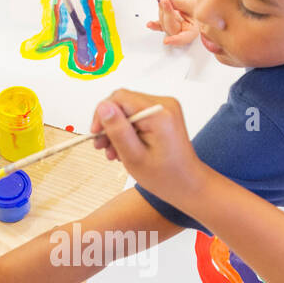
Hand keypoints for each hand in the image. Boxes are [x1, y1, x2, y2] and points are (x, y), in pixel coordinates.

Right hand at [91, 91, 208, 207]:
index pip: (119, 98)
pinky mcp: (163, 114)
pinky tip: (125, 147)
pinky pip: (137, 115)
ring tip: (113, 152)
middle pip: (123, 102)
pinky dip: (128, 130)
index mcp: (159, 114)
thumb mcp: (134, 156)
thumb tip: (103, 107)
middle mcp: (165, 104)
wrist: (187, 183)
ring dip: (117, 129)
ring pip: (128, 110)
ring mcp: (165, 108)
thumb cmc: (166, 176)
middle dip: (109, 124)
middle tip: (102, 146)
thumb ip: (117, 130)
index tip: (96, 134)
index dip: (103, 114)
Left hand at [145, 0, 197, 45]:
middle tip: (165, 0)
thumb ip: (177, 2)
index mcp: (192, 31)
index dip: (175, 40)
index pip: (184, 38)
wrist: (194, 1)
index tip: (166, 41)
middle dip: (167, 13)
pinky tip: (149, 24)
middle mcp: (182, 33)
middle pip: (171, 28)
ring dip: (162, 9)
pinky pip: (158, 25)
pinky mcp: (166, 25)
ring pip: (163, 23)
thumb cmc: (196, 5)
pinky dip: (154, 23)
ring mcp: (173, 30)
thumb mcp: (190, 3)